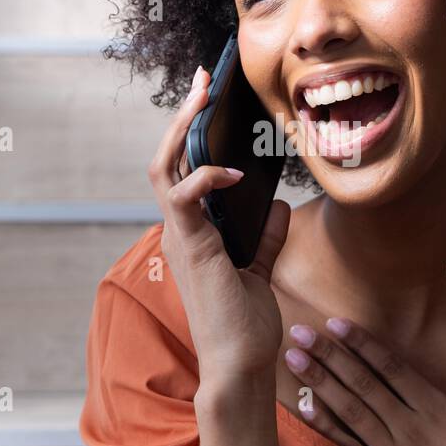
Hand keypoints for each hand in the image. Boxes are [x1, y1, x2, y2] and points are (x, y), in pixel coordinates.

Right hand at [150, 64, 290, 387]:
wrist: (242, 367)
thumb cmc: (247, 326)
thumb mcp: (261, 270)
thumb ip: (266, 236)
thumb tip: (280, 205)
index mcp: (193, 232)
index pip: (184, 169)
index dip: (193, 133)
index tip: (210, 98)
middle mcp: (180, 230)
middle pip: (168, 157)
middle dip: (184, 114)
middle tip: (204, 77)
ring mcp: (181, 238)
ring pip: (165, 167)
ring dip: (183, 128)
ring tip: (205, 95)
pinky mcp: (192, 249)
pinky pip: (185, 198)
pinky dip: (208, 179)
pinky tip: (237, 172)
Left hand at [282, 319, 445, 445]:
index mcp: (437, 409)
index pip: (391, 367)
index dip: (361, 343)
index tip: (336, 323)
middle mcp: (409, 428)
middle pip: (362, 384)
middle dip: (329, 355)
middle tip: (299, 332)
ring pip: (349, 411)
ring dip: (320, 383)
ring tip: (293, 360)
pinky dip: (327, 427)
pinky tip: (306, 409)